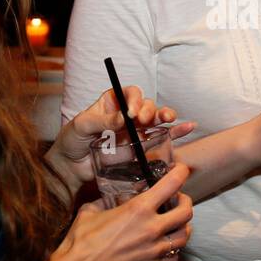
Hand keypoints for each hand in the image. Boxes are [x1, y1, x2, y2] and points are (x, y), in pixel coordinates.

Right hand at [48, 162, 193, 260]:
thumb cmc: (81, 241)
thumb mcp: (90, 210)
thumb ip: (106, 201)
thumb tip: (111, 197)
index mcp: (138, 209)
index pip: (172, 184)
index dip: (180, 172)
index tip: (180, 170)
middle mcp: (152, 228)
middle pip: (186, 211)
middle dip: (185, 202)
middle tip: (179, 200)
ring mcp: (155, 250)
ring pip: (184, 236)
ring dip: (183, 227)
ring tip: (176, 225)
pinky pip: (174, 259)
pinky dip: (173, 252)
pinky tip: (166, 248)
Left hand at [52, 86, 194, 185]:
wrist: (71, 167)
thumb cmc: (72, 141)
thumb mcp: (82, 126)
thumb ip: (102, 121)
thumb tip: (123, 118)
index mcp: (112, 103)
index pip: (130, 93)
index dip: (134, 99)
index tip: (131, 113)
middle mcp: (127, 114)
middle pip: (146, 105)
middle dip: (148, 110)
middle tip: (143, 121)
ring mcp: (136, 130)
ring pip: (156, 119)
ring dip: (164, 116)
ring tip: (168, 118)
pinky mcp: (141, 147)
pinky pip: (162, 137)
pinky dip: (176, 131)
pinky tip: (188, 127)